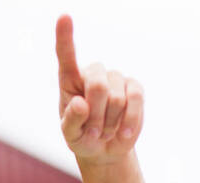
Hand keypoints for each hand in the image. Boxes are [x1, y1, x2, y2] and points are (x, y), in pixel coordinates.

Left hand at [55, 14, 142, 163]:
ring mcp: (115, 78)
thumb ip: (70, 121)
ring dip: (110, 123)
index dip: (65, 36)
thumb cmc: (82, 137)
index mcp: (70, 80)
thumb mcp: (70, 136)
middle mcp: (93, 73)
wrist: (105, 149)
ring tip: (104, 132)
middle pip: (97, 86)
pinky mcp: (134, 88)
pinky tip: (123, 133)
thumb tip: (79, 103)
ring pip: (117, 98)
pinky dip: (129, 121)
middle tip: (93, 132)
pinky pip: (136, 99)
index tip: (63, 17)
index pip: (66, 55)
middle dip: (96, 115)